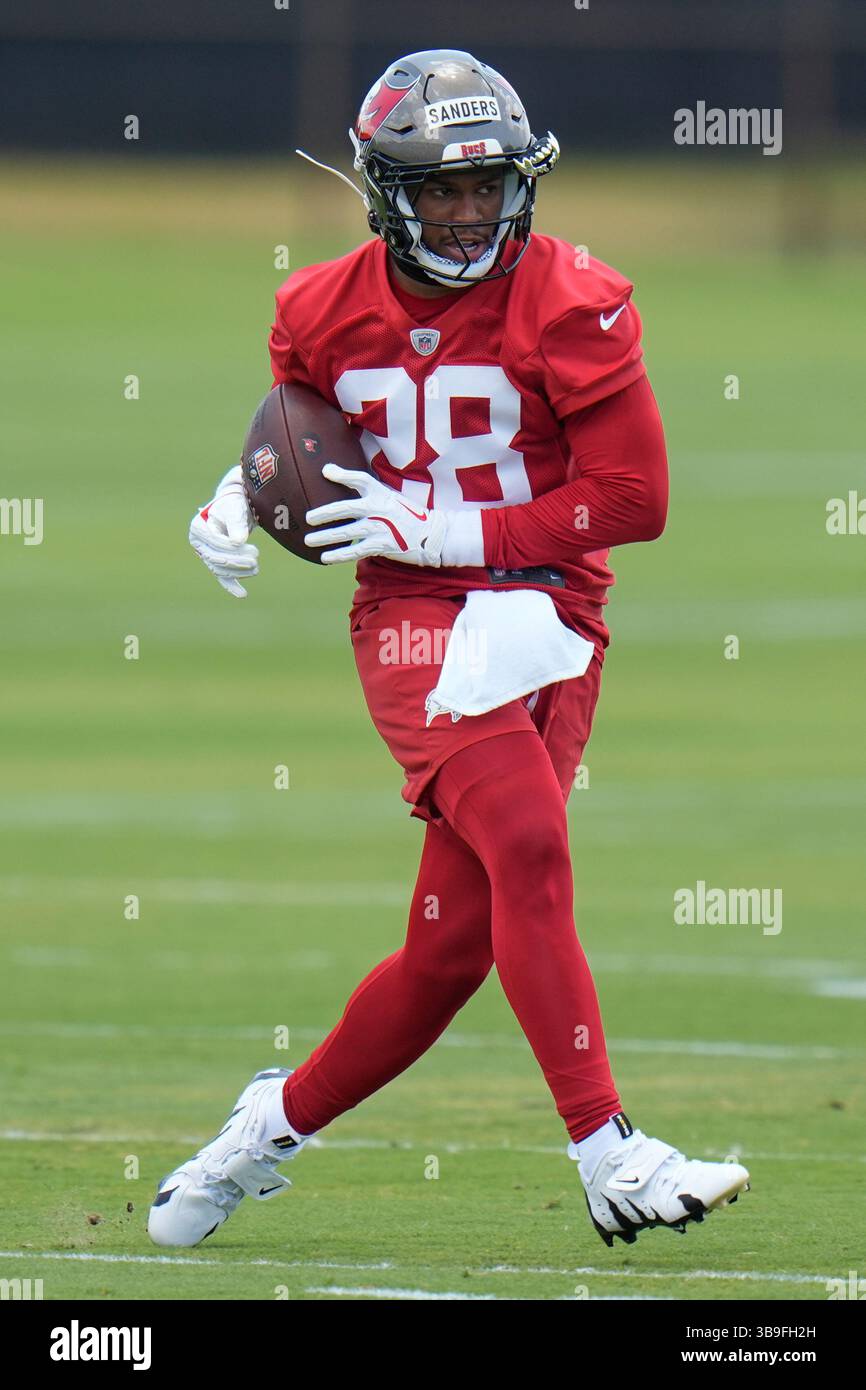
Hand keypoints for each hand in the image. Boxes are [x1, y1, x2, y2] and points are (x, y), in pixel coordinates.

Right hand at [189, 464, 258, 596]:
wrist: (235, 507)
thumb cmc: (233, 505)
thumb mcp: (235, 509)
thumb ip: (236, 523)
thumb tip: (238, 541)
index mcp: (198, 527)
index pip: (214, 541)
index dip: (231, 547)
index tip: (250, 547)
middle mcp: (198, 543)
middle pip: (216, 557)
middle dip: (236, 561)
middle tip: (256, 558)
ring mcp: (206, 554)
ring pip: (220, 569)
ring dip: (238, 572)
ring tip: (256, 568)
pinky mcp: (216, 562)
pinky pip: (222, 576)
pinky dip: (232, 585)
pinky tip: (242, 594)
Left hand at [304, 464, 449, 566]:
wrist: (432, 535)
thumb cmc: (408, 515)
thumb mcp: (391, 497)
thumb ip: (370, 492)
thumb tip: (348, 483)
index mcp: (381, 493)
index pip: (359, 479)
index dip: (342, 475)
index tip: (326, 471)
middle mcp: (378, 509)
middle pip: (344, 508)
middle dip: (323, 513)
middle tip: (307, 518)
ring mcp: (379, 528)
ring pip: (345, 533)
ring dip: (324, 537)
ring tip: (308, 540)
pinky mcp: (381, 546)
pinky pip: (355, 552)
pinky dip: (339, 555)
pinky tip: (325, 558)